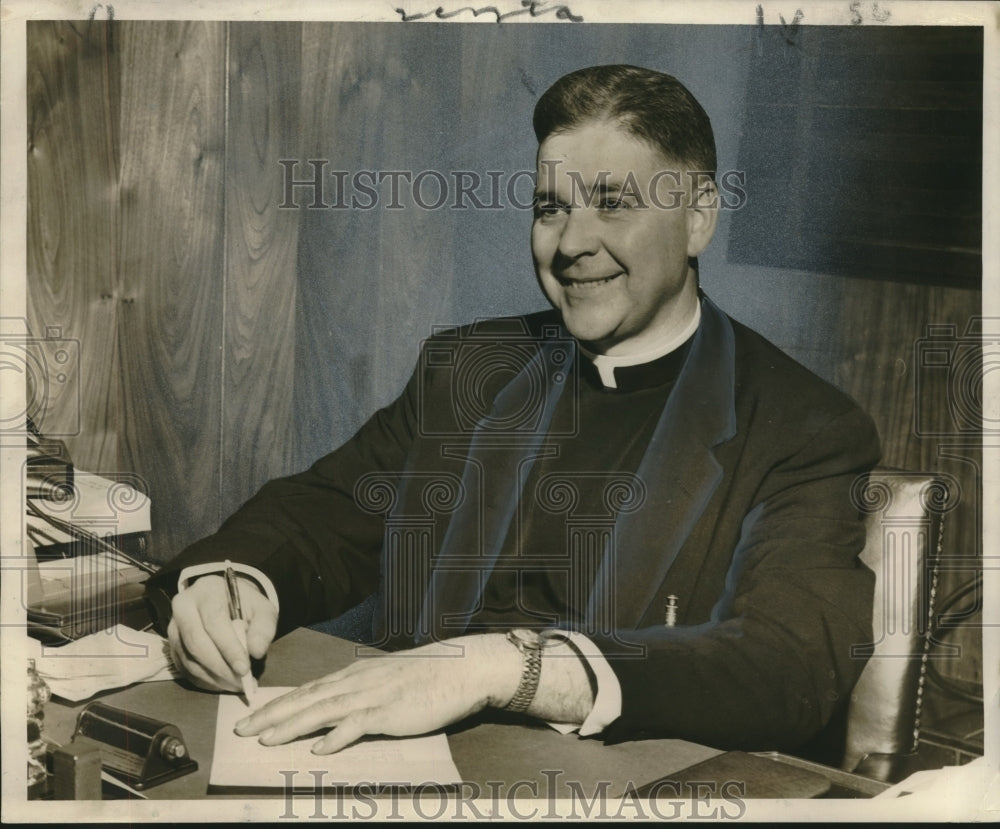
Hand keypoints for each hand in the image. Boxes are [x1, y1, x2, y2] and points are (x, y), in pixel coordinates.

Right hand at [167, 574, 277, 692]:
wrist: (225, 601)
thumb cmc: (245, 605)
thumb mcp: (262, 609)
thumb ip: (264, 627)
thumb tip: (256, 652)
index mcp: (207, 591)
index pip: (214, 621)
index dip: (229, 648)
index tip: (244, 668)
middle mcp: (183, 607)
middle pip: (196, 642)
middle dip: (220, 667)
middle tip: (240, 682)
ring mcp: (173, 627)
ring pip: (188, 658)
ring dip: (212, 677)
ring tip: (234, 685)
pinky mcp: (172, 645)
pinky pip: (183, 668)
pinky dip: (203, 680)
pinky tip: (221, 683)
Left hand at [234, 634, 520, 753]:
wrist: (460, 668)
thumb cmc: (424, 677)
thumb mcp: (384, 679)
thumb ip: (358, 692)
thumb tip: (333, 709)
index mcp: (353, 675)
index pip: (306, 690)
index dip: (276, 703)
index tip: (250, 715)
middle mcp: (357, 682)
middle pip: (306, 699)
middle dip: (271, 715)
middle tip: (241, 730)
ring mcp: (373, 696)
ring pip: (324, 711)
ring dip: (293, 726)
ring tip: (267, 739)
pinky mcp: (391, 711)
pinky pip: (360, 724)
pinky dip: (339, 736)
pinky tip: (321, 748)